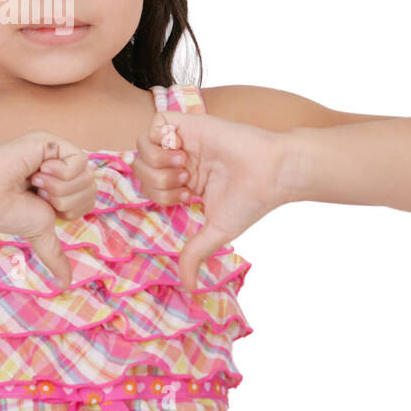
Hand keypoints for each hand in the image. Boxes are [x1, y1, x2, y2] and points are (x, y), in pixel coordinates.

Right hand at [0, 131, 95, 287]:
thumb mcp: (40, 233)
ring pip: (86, 175)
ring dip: (59, 188)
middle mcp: (60, 166)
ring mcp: (55, 152)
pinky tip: (37, 171)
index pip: (89, 198)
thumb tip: (65, 284)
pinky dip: (60, 174)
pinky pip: (79, 161)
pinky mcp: (50, 142)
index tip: (43, 206)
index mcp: (59, 185)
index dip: (71, 209)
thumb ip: (55, 254)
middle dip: (65, 200)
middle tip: (37, 195)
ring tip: (34, 182)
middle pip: (91, 187)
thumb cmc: (5, 212)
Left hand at [133, 110, 292, 291]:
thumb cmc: (250, 200)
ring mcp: (183, 140)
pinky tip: (180, 153)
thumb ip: (195, 254)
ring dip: (156, 164)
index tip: (186, 198)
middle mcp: (181, 159)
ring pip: (141, 146)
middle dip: (156, 182)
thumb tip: (188, 287)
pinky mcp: (188, 123)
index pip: (148, 187)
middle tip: (184, 185)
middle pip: (140, 168)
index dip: (159, 196)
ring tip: (183, 168)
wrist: (270, 172)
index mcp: (185, 181)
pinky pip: (153, 124)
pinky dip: (159, 142)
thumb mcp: (216, 232)